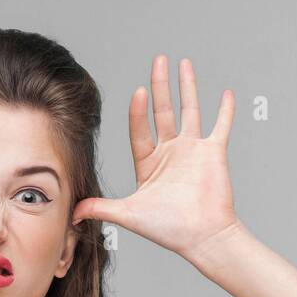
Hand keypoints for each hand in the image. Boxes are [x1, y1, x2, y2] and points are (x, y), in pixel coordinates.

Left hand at [71, 56, 239, 259]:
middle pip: (163, 112)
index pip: (140, 130)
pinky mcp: (214, 154)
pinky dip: (225, 111)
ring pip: (190, 110)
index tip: (138, 92)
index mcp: (150, 164)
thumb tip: (71, 213)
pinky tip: (226, 93)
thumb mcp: (128, 214)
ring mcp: (193, 152)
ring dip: (187, 87)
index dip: (138, 111)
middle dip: (160, 86)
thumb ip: (100, 208)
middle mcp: (170, 154)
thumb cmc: (168, 229)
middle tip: (157, 61)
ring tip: (183, 63)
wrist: (201, 236)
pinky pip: (221, 126)